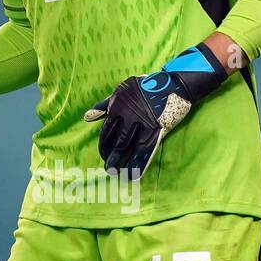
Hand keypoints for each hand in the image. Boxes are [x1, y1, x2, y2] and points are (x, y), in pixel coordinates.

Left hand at [84, 43, 228, 177]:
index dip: (103, 145)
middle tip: (108, 166)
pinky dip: (137, 164)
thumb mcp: (122, 91)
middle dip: (110, 156)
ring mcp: (141, 124)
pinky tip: (132, 175)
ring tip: (115, 172)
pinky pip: (144, 151)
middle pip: (115, 141)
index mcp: (117, 107)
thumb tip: (87, 117)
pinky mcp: (155, 130)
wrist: (173, 85)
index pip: (106, 131)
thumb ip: (104, 105)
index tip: (104, 153)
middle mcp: (127, 116)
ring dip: (119, 162)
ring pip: (126, 148)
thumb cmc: (145, 87)